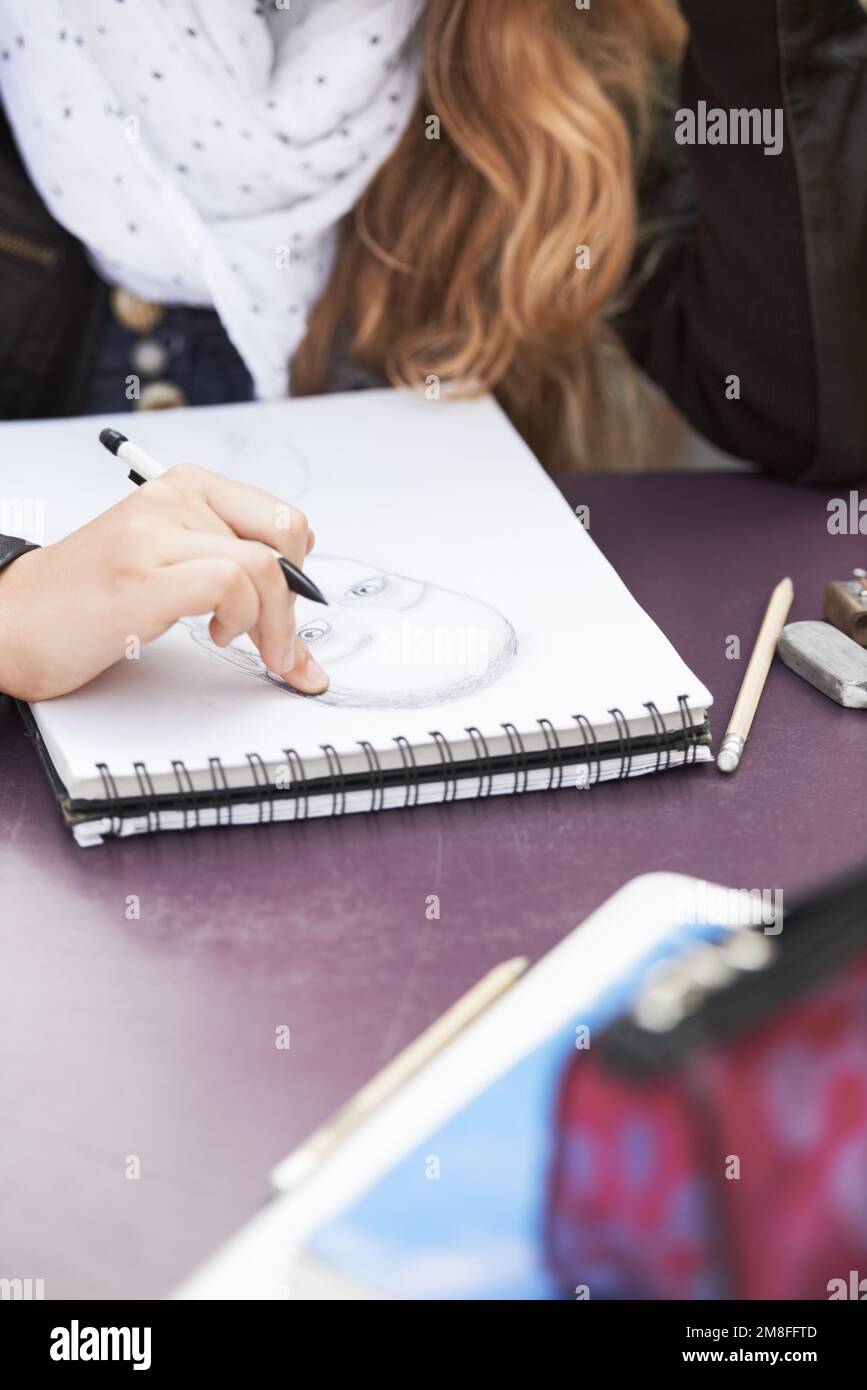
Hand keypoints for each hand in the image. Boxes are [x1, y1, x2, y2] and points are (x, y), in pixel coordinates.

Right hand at [0, 463, 328, 700]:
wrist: (13, 621)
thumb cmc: (91, 597)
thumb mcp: (171, 562)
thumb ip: (230, 563)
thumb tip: (299, 600)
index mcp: (183, 486)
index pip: (282, 517)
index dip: (299, 571)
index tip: (286, 610)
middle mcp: (170, 498)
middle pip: (282, 539)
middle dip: (293, 602)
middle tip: (276, 641)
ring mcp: (154, 534)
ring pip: (263, 565)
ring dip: (270, 622)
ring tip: (236, 639)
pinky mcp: (142, 577)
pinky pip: (230, 584)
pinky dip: (242, 620)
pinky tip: (214, 634)